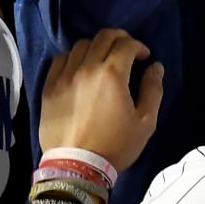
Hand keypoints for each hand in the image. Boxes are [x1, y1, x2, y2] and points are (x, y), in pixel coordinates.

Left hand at [38, 30, 164, 171]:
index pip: (126, 44)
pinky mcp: (49, 86)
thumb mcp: (145, 122)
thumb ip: (153, 90)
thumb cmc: (115, 146)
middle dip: (119, 38)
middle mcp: (86, 68)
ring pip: (80, 45)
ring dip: (96, 46)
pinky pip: (60, 60)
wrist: (77, 166)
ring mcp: (64, 76)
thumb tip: (156, 67)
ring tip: (103, 59)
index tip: (144, 56)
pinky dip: (74, 57)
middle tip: (127, 50)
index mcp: (112, 75)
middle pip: (103, 37)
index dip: (138, 46)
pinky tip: (80, 67)